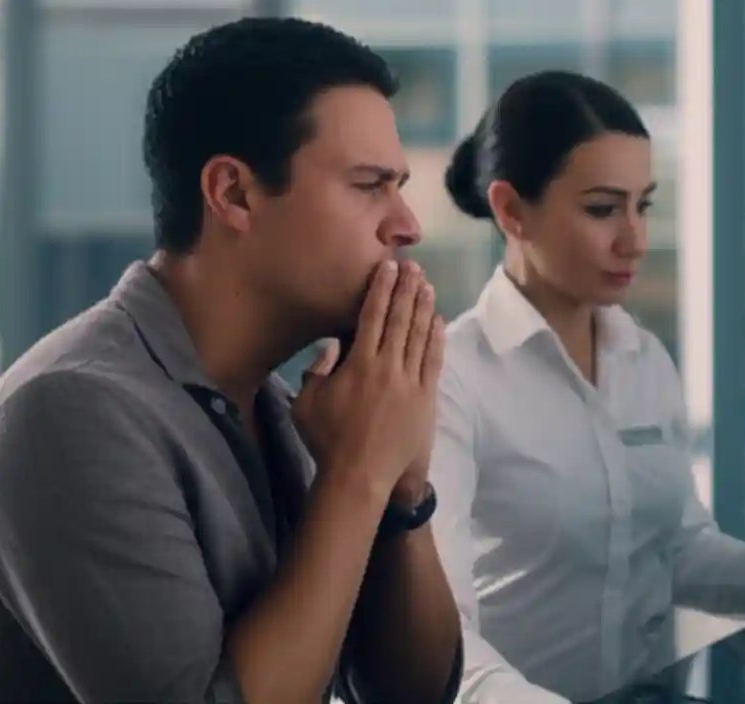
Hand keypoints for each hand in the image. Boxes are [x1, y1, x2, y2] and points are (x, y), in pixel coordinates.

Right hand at [291, 260, 444, 500]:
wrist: (359, 476)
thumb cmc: (327, 440)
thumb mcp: (306, 403)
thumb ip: (318, 371)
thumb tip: (333, 345)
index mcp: (358, 364)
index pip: (372, 316)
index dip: (382, 289)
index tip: (388, 268)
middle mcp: (388, 366)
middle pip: (400, 319)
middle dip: (406, 290)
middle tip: (414, 267)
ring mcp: (410, 382)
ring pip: (419, 336)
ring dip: (424, 308)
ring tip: (427, 285)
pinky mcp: (425, 399)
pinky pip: (433, 362)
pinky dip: (436, 339)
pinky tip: (438, 322)